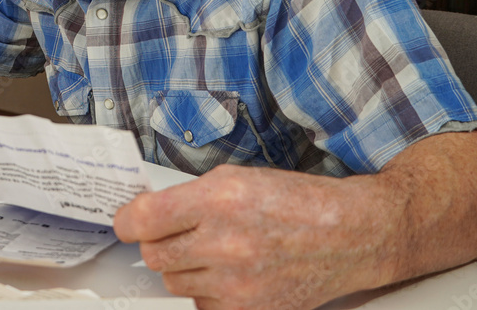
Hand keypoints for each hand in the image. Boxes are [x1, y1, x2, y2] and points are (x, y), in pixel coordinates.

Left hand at [113, 164, 388, 309]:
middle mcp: (226, 243)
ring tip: (213, 252)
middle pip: (153, 255)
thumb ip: (188, 197)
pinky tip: (227, 274)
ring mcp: (238, 283)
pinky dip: (206, 291)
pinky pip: (200, 305)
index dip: (127, 220)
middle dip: (157, 243)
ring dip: (183, 268)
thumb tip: (146, 214)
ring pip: (174, 282)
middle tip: (177, 234)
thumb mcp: (236, 178)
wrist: (349, 235)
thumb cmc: (296, 202)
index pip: (143, 219)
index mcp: (219, 199)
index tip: (128, 221)